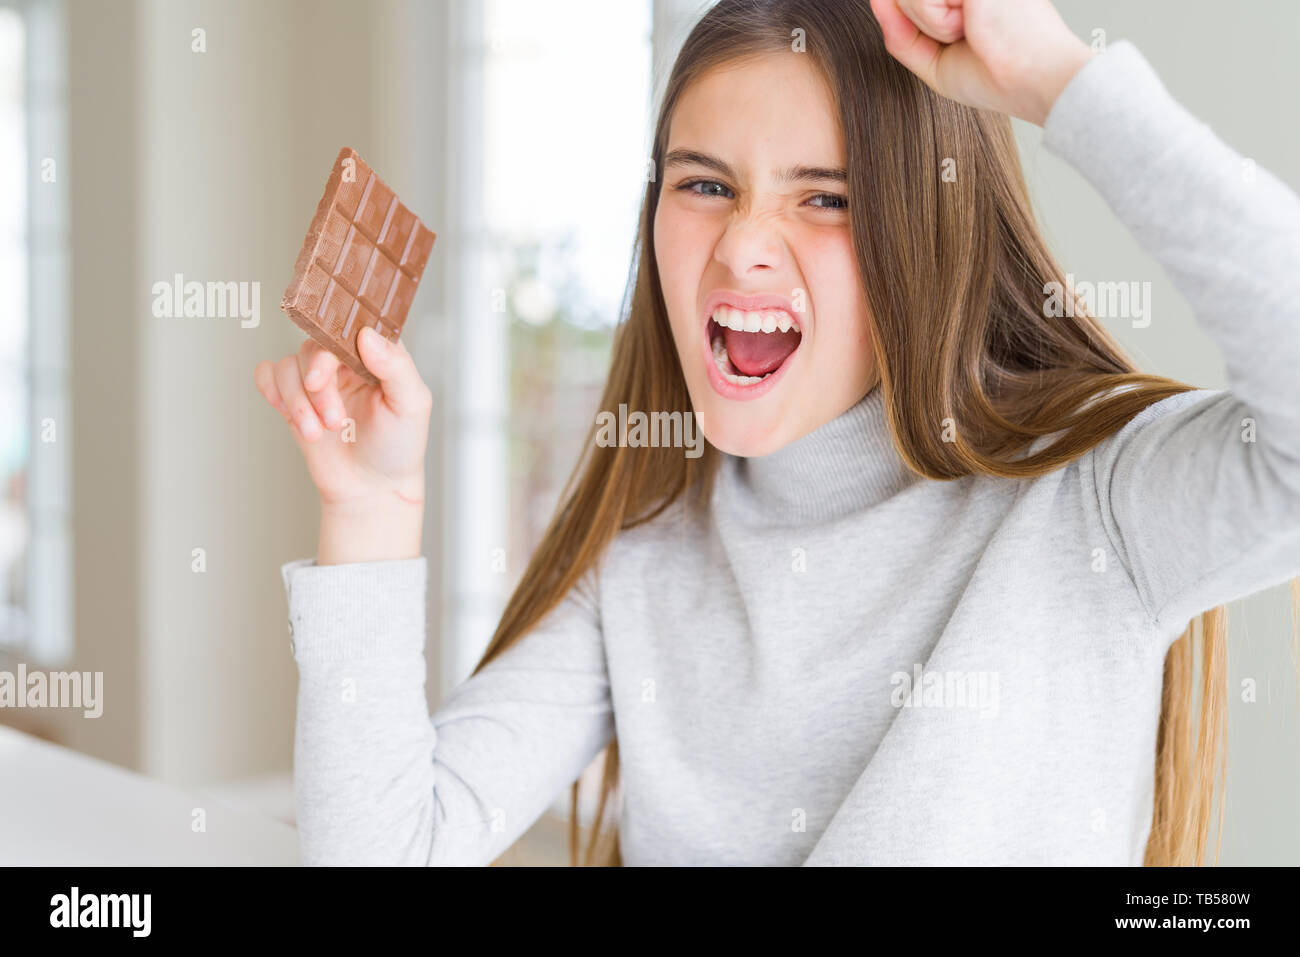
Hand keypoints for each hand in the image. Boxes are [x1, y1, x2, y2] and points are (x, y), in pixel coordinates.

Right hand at [254, 327, 432, 562]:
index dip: (334, 345)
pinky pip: (268, 375)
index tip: (330, 370)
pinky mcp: (296, 398)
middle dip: (318, 387)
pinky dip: (272, 391)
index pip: (350, 328)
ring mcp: (319, 379)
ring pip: (289, 365)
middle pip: (314, 348)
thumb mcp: (412, 405)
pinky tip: (289, 414)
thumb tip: (367, 336)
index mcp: (378, 354)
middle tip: (334, 420)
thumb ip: (396, 367)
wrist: (371, 487)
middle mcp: (346, 361)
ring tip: (317, 432)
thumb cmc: (398, 447)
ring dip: (298, 401)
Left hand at [869, 0, 1094, 125]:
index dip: (919, 23)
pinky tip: (970, 21)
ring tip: (969, 29)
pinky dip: (937, 20)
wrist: (1029, 79)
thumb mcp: (932, 59)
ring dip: (931, 24)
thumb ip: (899, 31)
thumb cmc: (992, 74)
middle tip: (966, 36)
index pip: (911, 2)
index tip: (960, 36)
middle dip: (923, 24)